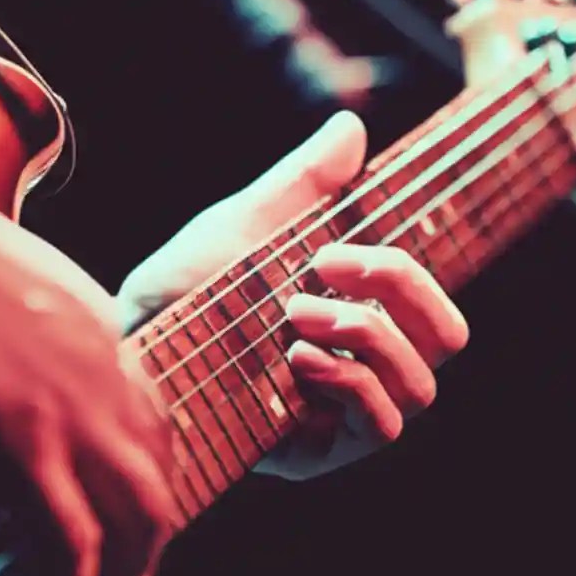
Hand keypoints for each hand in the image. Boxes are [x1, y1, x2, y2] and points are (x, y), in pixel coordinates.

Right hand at [0, 52, 178, 575]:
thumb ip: (20, 333)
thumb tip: (4, 391)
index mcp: (98, 329)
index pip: (153, 414)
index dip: (153, 469)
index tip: (139, 505)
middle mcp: (104, 368)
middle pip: (161, 467)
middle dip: (155, 530)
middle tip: (133, 571)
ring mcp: (71, 402)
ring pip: (139, 509)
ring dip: (130, 566)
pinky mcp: (21, 436)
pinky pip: (71, 537)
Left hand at [118, 111, 468, 479]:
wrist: (125, 354)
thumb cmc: (184, 292)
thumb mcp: (246, 224)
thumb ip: (304, 182)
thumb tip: (352, 126)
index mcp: (359, 309)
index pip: (432, 300)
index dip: (412, 272)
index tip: (334, 247)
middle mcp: (364, 362)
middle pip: (449, 336)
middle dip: (401, 289)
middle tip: (324, 267)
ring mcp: (347, 410)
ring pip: (422, 383)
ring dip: (367, 335)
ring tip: (294, 314)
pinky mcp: (324, 450)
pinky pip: (384, 424)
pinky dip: (351, 381)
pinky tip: (295, 361)